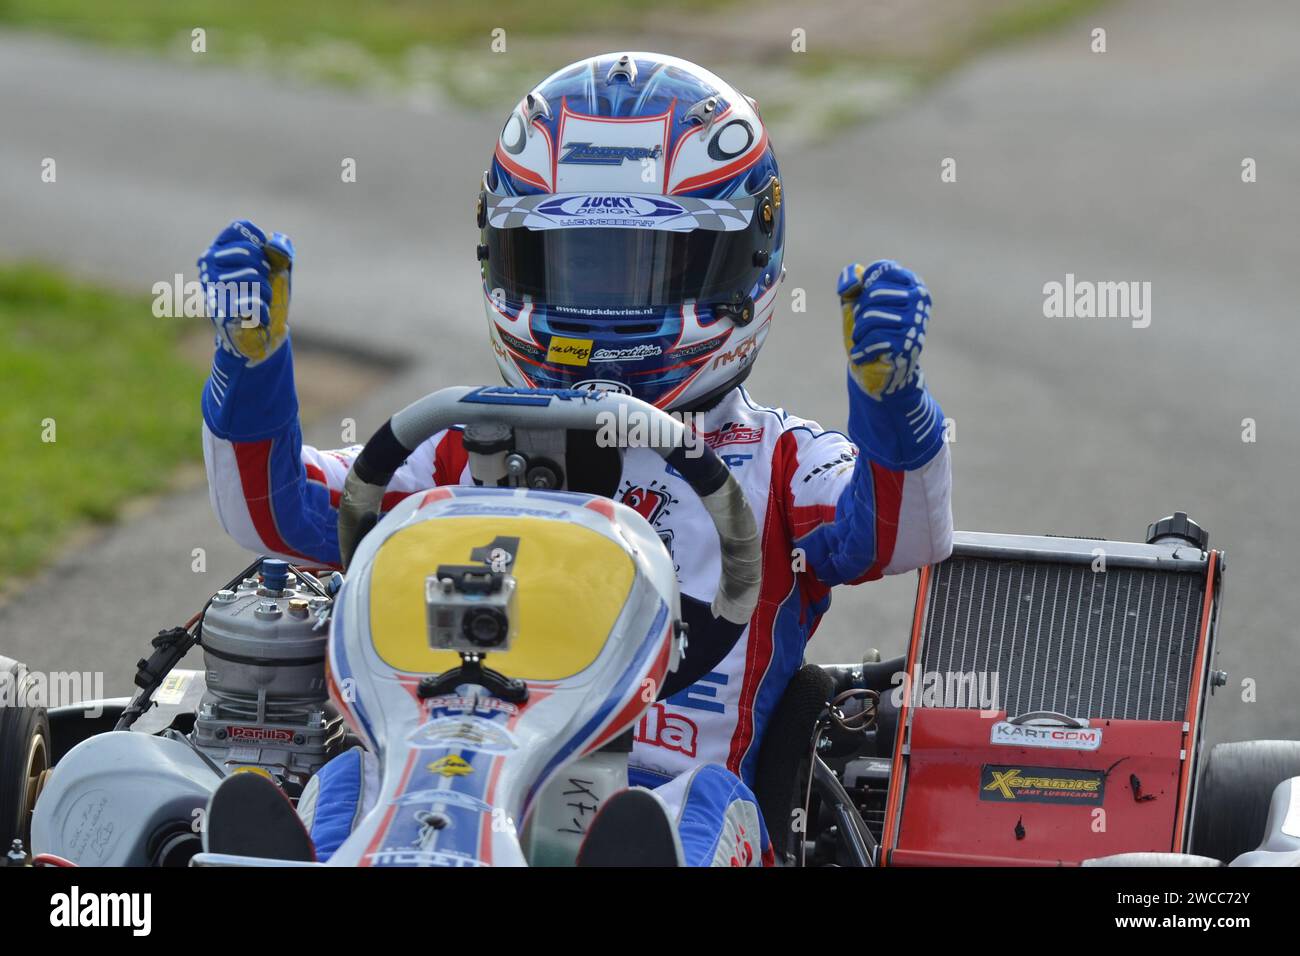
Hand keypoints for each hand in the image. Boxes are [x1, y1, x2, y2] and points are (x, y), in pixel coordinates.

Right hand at [198, 219, 294, 365]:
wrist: (261, 334)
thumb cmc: (267, 296)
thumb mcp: (278, 269)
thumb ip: (280, 250)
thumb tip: (273, 243)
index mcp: (219, 248)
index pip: (240, 228)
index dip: (261, 244)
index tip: (265, 262)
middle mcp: (208, 263)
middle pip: (250, 253)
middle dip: (267, 273)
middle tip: (262, 287)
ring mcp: (211, 286)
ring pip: (252, 278)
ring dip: (267, 294)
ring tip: (260, 303)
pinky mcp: (217, 309)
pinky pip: (251, 302)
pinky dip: (263, 312)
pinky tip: (258, 318)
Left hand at [837, 259, 929, 398]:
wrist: (876, 370)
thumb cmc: (868, 331)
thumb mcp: (856, 301)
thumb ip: (852, 282)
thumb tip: (852, 282)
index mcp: (912, 283)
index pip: (883, 269)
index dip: (865, 287)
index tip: (865, 303)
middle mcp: (920, 299)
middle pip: (874, 294)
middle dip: (859, 313)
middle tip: (862, 328)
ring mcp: (916, 322)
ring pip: (872, 317)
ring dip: (859, 333)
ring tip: (863, 341)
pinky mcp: (908, 344)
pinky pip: (875, 338)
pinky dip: (861, 349)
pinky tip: (861, 355)